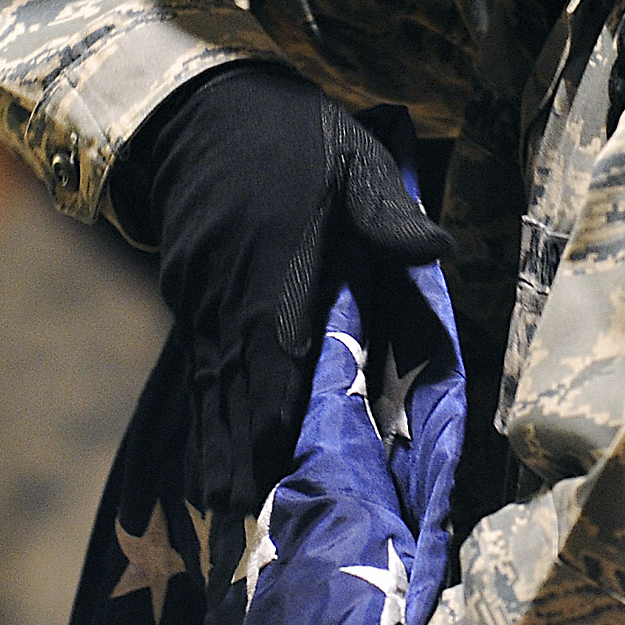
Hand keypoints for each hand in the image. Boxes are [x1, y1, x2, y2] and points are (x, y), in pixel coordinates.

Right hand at [113, 64, 451, 518]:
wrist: (201, 110)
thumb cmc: (294, 138)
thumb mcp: (352, 159)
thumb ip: (387, 212)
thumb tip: (438, 250)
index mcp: (279, 259)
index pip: (276, 344)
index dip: (272, 405)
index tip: (273, 458)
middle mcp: (232, 286)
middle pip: (235, 379)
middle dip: (239, 446)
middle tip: (245, 514)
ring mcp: (202, 293)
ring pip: (210, 377)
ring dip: (217, 439)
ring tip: (223, 504)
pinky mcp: (187, 295)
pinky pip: (197, 360)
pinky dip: (204, 406)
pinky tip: (208, 449)